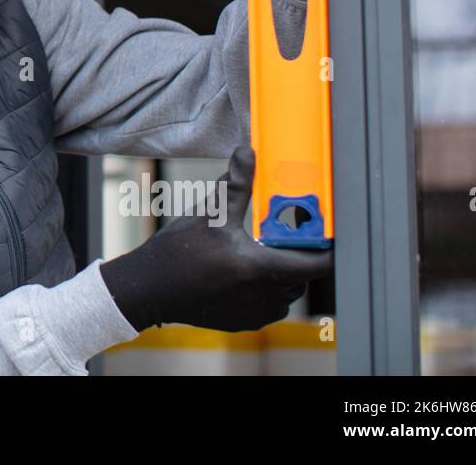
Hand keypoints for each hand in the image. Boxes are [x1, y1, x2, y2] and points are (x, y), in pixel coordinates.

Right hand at [101, 142, 331, 332]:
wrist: (149, 287)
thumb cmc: (177, 251)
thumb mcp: (208, 212)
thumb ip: (235, 183)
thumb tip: (248, 152)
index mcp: (259, 268)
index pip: (318, 264)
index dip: (326, 246)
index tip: (323, 230)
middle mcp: (263, 296)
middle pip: (304, 275)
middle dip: (296, 253)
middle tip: (280, 233)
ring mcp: (256, 313)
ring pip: (288, 290)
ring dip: (282, 271)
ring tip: (259, 250)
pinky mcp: (246, 322)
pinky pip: (271, 303)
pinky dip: (266, 287)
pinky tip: (243, 270)